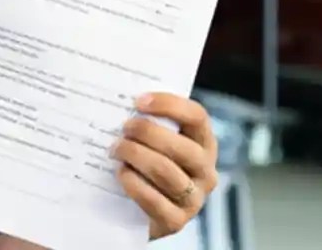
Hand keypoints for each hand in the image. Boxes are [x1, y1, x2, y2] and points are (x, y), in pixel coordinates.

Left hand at [111, 93, 218, 239]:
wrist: (139, 211)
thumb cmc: (147, 165)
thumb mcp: (155, 142)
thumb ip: (149, 122)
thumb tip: (121, 99)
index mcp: (204, 144)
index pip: (197, 117)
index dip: (169, 105)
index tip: (138, 101)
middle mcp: (205, 171)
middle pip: (181, 147)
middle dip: (147, 133)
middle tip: (123, 128)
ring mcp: (194, 199)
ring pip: (166, 172)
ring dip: (136, 156)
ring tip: (116, 149)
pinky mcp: (176, 221)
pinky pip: (155, 201)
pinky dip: (134, 184)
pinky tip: (121, 173)